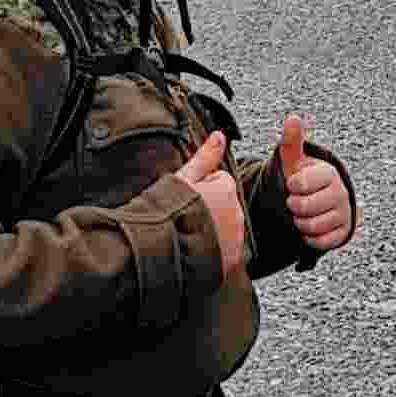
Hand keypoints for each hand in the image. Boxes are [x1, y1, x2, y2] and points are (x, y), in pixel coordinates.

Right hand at [175, 130, 247, 277]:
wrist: (158, 253)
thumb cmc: (165, 213)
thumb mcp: (182, 178)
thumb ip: (204, 156)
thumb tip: (220, 135)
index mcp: (226, 188)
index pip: (219, 181)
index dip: (199, 190)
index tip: (184, 201)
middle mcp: (237, 213)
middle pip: (225, 206)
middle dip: (209, 210)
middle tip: (184, 218)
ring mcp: (237, 239)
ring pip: (227, 229)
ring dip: (213, 232)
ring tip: (186, 237)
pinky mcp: (232, 261)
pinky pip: (227, 252)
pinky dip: (215, 253)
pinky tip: (194, 252)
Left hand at [275, 114, 353, 253]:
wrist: (319, 203)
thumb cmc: (303, 179)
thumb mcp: (294, 162)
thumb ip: (292, 143)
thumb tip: (292, 118)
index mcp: (328, 173)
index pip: (301, 183)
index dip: (291, 186)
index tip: (293, 184)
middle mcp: (340, 193)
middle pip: (304, 207)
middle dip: (293, 206)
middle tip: (294, 202)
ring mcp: (343, 214)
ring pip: (311, 226)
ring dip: (300, 223)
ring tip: (302, 214)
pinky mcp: (342, 233)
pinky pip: (320, 242)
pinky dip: (309, 238)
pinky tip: (309, 227)